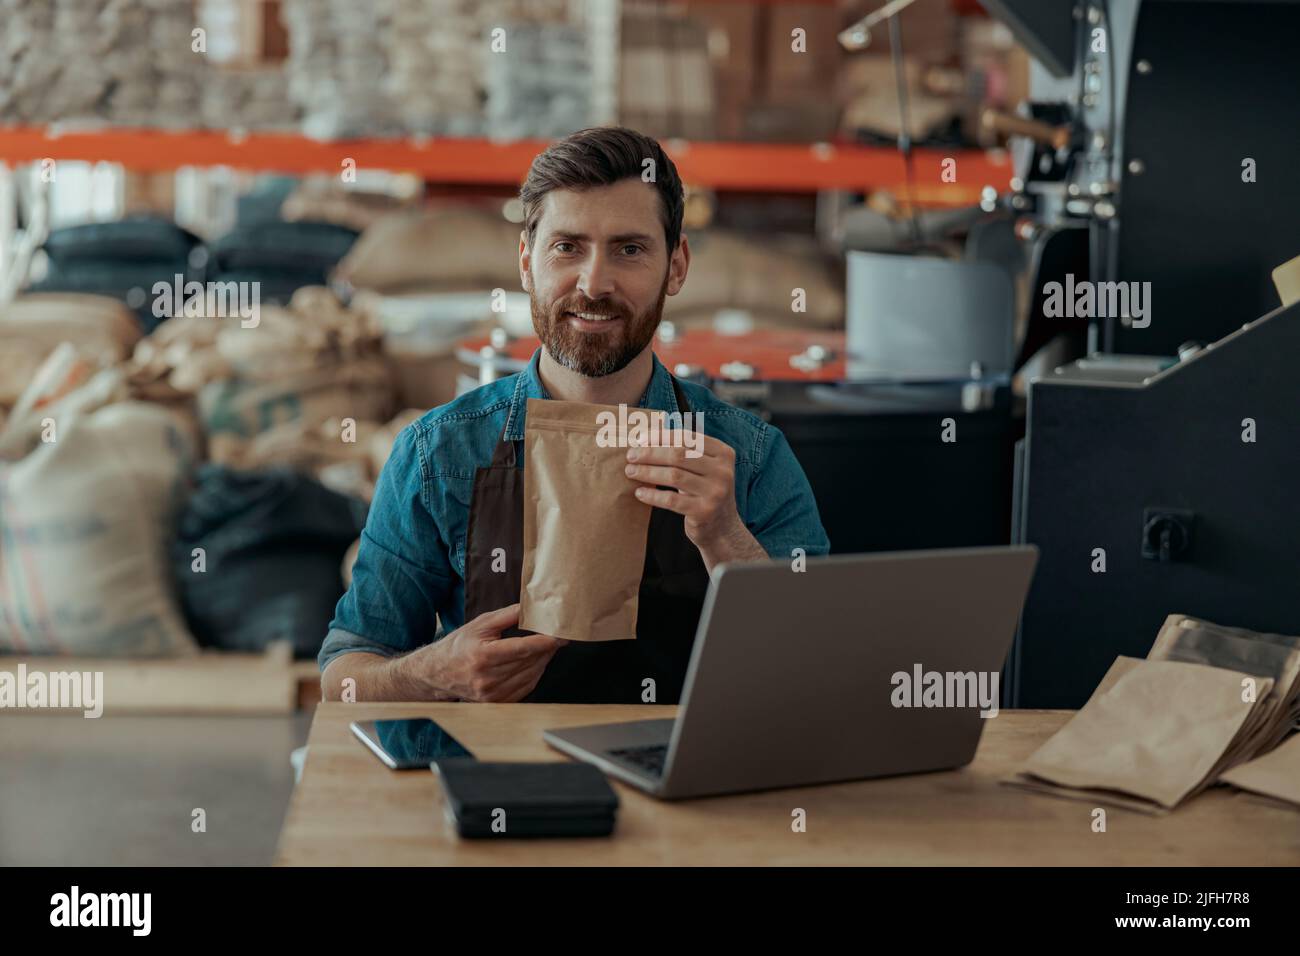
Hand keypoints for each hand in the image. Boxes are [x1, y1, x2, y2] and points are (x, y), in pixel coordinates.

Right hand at [424, 604, 565, 701]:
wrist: (437, 673)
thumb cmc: (459, 645)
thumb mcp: (480, 624)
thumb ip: (508, 615)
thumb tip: (532, 607)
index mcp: (483, 656)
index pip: (522, 649)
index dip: (545, 642)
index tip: (561, 635)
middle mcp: (488, 678)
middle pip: (530, 662)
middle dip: (548, 648)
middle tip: (559, 636)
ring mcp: (493, 694)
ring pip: (531, 676)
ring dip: (543, 661)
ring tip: (548, 647)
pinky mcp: (497, 702)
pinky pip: (526, 687)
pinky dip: (535, 674)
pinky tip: (536, 662)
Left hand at [624, 431, 766, 571]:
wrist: (722, 526)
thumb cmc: (704, 490)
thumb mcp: (703, 468)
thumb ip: (685, 451)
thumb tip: (646, 437)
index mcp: (723, 453)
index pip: (687, 438)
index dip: (661, 436)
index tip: (640, 439)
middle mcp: (723, 471)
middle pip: (679, 455)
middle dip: (650, 453)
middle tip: (631, 456)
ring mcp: (715, 492)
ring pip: (674, 476)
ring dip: (647, 472)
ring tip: (630, 471)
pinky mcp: (704, 511)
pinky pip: (671, 500)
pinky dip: (652, 495)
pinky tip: (639, 492)